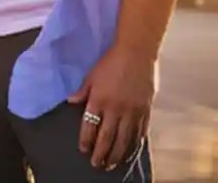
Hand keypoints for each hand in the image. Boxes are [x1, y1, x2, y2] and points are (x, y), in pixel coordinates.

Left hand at [67, 46, 155, 170]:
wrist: (136, 52)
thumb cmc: (111, 61)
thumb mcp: (91, 75)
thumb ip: (82, 91)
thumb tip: (70, 101)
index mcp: (99, 100)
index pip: (90, 126)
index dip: (86, 141)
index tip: (84, 150)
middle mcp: (115, 109)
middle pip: (107, 137)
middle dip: (101, 153)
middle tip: (98, 164)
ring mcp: (132, 110)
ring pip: (125, 138)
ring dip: (118, 153)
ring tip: (113, 163)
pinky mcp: (146, 109)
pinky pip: (141, 130)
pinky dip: (136, 141)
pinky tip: (132, 148)